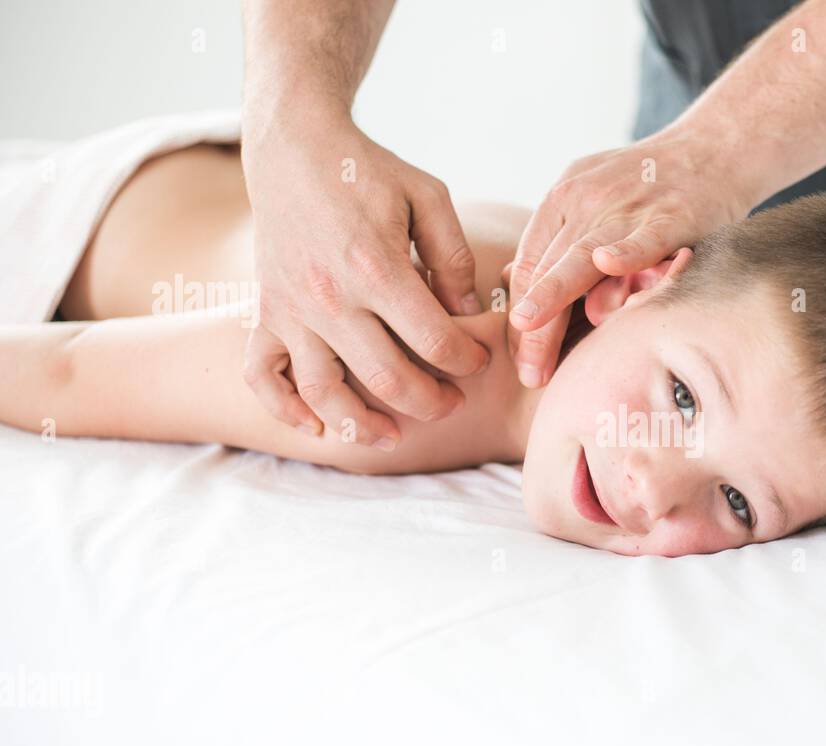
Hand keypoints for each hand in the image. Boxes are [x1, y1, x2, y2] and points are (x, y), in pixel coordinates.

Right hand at [241, 113, 490, 447]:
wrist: (292, 145)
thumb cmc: (368, 170)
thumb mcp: (428, 196)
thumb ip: (453, 258)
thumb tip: (469, 314)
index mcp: (376, 267)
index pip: (435, 341)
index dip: (468, 360)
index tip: (480, 358)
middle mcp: (329, 297)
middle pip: (388, 379)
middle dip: (432, 401)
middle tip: (453, 400)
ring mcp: (291, 309)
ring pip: (324, 392)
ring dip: (363, 426)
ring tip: (394, 437)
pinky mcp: (264, 311)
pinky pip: (261, 375)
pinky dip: (284, 409)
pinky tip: (317, 428)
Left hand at [507, 129, 754, 387]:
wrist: (714, 149)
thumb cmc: (651, 187)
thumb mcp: (592, 200)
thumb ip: (558, 240)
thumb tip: (510, 280)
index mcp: (562, 200)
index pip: (529, 265)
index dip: (520, 314)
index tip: (519, 359)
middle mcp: (585, 201)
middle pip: (547, 270)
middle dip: (535, 327)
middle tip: (527, 373)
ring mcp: (626, 207)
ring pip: (581, 257)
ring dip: (554, 297)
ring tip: (535, 337)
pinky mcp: (670, 215)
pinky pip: (643, 238)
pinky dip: (625, 251)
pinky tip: (605, 266)